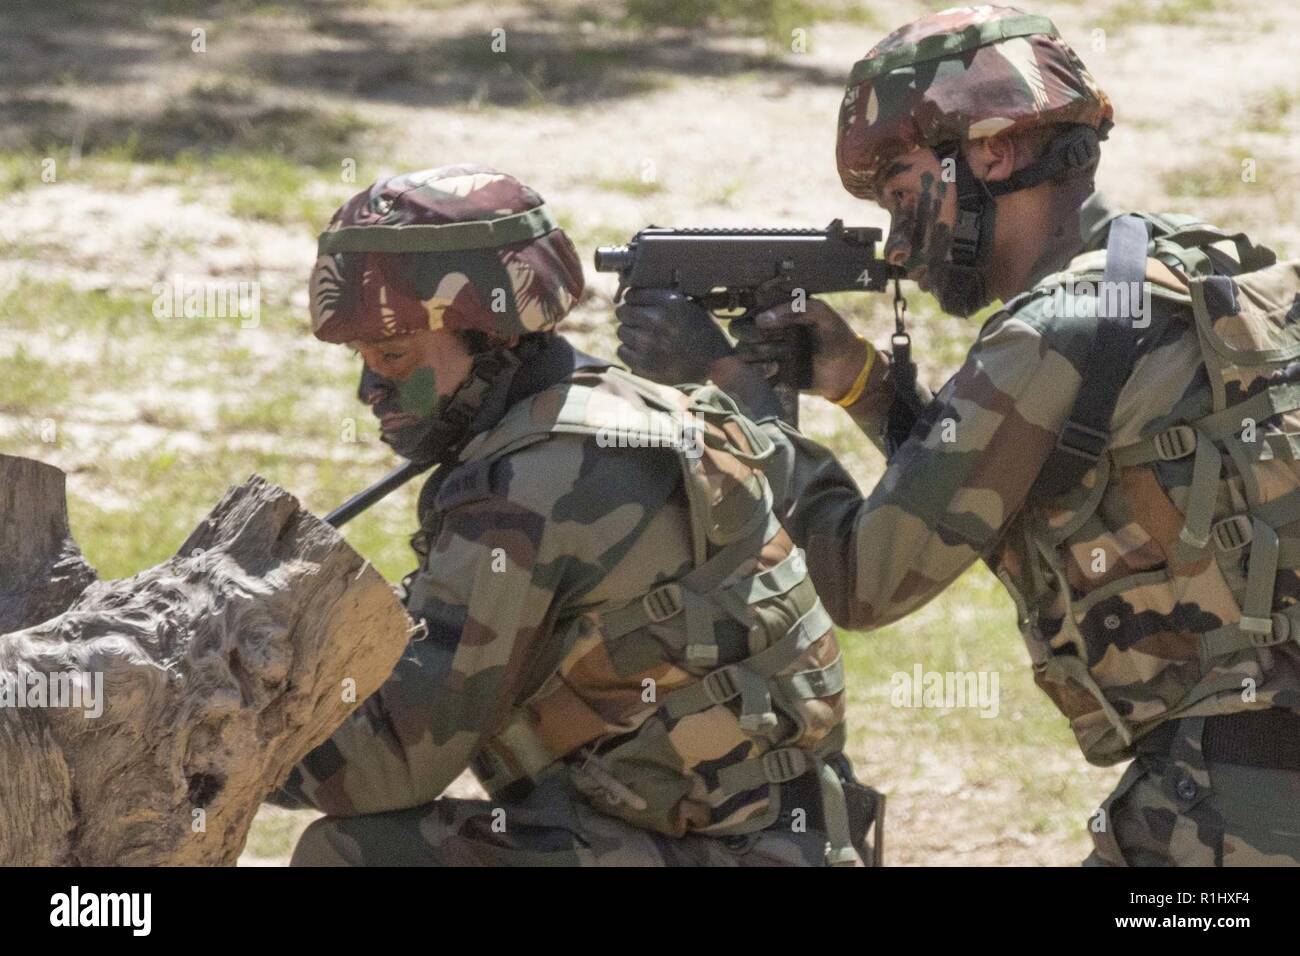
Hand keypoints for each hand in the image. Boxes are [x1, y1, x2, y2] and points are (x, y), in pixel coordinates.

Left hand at [615, 288, 733, 384]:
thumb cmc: (706, 337)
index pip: (633, 294)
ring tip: (646, 341)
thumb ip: (667, 301)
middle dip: (630, 317)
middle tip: (641, 325)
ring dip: (630, 335)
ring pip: (621, 331)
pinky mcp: (642, 363)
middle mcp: (656, 320)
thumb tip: (640, 296)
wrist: (715, 370)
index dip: (635, 301)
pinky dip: (630, 353)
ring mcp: (647, 343)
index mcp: (670, 302)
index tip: (639, 307)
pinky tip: (644, 354)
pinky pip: (622, 351)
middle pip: (623, 312)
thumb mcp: (693, 309)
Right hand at [733, 298, 871, 401]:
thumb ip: (797, 308)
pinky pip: (752, 374)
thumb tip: (762, 318)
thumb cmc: (836, 337)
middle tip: (770, 337)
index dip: (753, 315)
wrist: (847, 370)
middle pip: (739, 331)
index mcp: (778, 314)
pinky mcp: (769, 374)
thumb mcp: (822, 314)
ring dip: (757, 353)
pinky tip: (775, 369)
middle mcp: (768, 332)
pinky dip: (758, 372)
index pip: (751, 310)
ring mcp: (767, 353)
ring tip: (776, 358)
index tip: (765, 322)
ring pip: (743, 352)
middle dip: (751, 335)